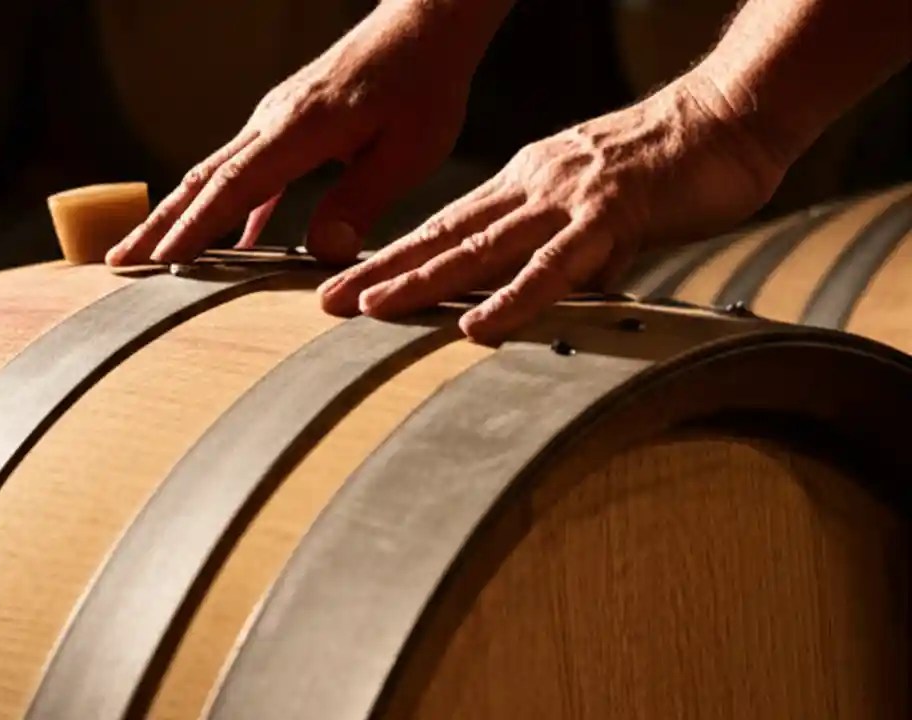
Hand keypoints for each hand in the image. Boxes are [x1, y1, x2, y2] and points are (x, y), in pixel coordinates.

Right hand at [106, 0, 498, 266]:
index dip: (193, 229)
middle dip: (158, 224)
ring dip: (178, 213)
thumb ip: (360, 200)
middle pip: (202, 180)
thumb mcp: (408, 151)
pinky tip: (232, 240)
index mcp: (297, 130)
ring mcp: (275, 120)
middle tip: (117, 263)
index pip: (231, 188)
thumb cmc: (424, 84)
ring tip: (147, 252)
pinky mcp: (288, 123)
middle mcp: (273, 121)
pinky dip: (227, 205)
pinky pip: (245, 170)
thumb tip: (322, 252)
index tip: (157, 264)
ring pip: (214, 173)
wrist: (424, 22)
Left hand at [318, 72, 788, 342]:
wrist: (729, 116)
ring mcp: (567, 198)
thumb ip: (560, 248)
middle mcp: (531, 187)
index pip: (444, 227)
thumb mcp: (595, 211)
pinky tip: (477, 327)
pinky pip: (555, 266)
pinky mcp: (612, 214)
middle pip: (443, 237)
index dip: (393, 257)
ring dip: (422, 282)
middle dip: (382, 271)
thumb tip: (538, 291)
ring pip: (480, 248)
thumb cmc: (667, 168)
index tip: (346, 286)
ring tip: (371, 310)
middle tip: (325, 303)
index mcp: (523, 185)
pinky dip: (513, 299)